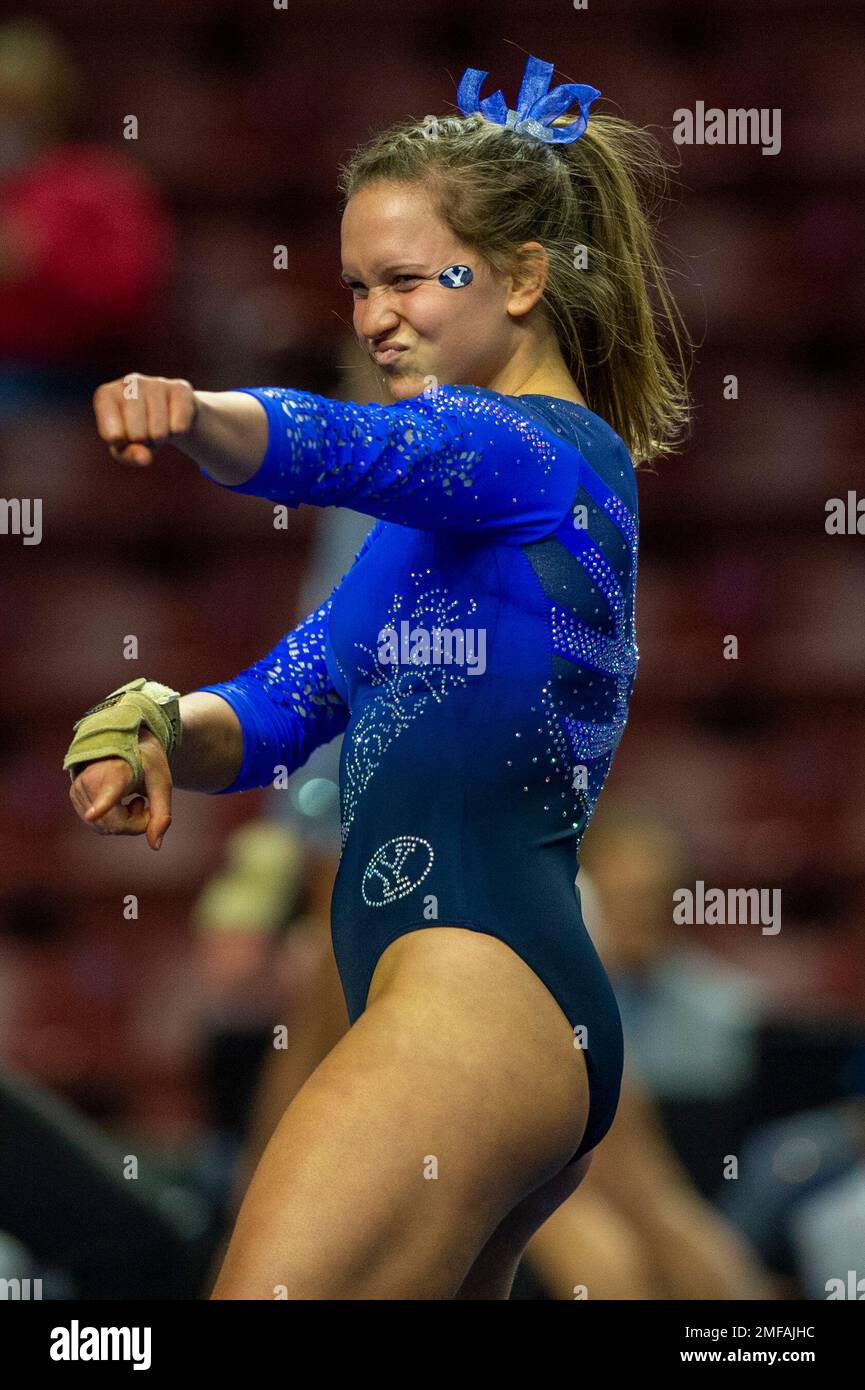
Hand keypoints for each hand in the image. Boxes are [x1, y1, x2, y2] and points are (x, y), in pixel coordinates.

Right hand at [68, 729, 172, 849]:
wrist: (126, 745)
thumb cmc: (147, 765)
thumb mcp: (162, 785)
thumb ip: (161, 815)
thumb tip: (155, 846)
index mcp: (118, 772)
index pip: (110, 792)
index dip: (103, 805)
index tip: (93, 813)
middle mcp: (91, 779)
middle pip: (114, 824)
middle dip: (135, 823)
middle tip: (144, 803)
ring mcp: (78, 788)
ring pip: (104, 828)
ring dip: (124, 822)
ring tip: (131, 799)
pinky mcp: (73, 796)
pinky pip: (96, 825)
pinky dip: (112, 821)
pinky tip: (118, 803)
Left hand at [92, 373, 197, 466]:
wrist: (166, 413)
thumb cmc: (137, 430)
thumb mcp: (125, 447)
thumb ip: (129, 455)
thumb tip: (144, 458)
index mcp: (106, 395)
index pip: (113, 436)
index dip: (123, 445)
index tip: (122, 439)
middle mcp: (129, 383)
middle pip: (137, 434)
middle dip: (143, 443)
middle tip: (143, 433)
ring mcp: (155, 383)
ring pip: (159, 431)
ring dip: (160, 438)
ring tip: (157, 427)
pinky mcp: (180, 388)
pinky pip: (179, 426)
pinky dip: (177, 433)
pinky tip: (173, 421)